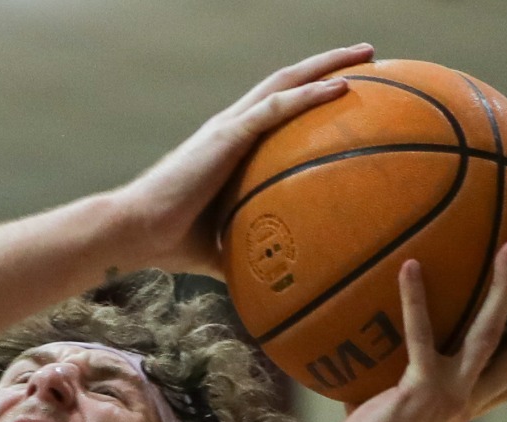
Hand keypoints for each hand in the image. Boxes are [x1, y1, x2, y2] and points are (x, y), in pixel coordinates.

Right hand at [114, 43, 374, 274]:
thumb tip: (273, 282)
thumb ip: (248, 251)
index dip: (309, 91)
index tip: (347, 87)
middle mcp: (230, 127)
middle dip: (328, 64)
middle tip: (370, 55)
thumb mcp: (221, 246)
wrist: (136, 232)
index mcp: (228, 145)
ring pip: (285, 82)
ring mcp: (227, 128)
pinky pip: (275, 108)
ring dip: (327, 65)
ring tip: (367, 55)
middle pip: (287, 82)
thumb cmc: (170, 242)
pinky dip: (309, 95)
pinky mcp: (225, 137)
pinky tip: (341, 88)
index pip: (275, 107)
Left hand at [314, 244, 506, 421]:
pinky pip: (422, 334)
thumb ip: (383, 381)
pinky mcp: (422, 389)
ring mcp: (450, 394)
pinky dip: (415, 299)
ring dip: (505, 289)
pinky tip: (410, 267)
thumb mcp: (382, 409)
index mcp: (465, 407)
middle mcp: (468, 400)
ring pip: (492, 334)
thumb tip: (356, 351)